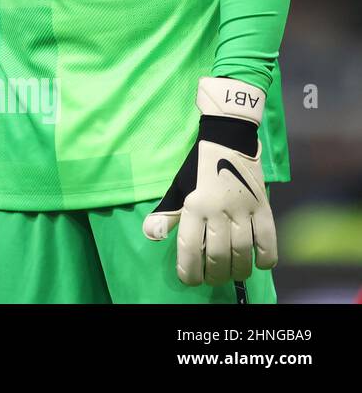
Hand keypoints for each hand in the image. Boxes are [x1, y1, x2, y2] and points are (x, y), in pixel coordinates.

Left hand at [143, 76, 276, 285]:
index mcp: (193, 205)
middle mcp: (217, 210)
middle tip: (211, 280)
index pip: (190, 247)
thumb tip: (150, 235)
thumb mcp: (177, 188)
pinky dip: (267, 256)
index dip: (189, 270)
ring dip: (238, 270)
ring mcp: (242, 209)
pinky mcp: (263, 206)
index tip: (190, 280)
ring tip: (232, 275)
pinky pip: (268, 237)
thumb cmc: (198, 167)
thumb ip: (166, 214)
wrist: (228, 139)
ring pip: (242, 251)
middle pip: (217, 254)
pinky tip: (261, 264)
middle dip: (213, 274)